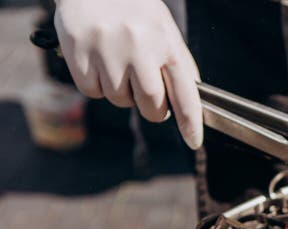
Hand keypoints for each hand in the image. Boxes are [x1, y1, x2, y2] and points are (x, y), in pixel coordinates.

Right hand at [54, 0, 202, 148]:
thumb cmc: (135, 12)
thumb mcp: (164, 30)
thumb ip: (178, 65)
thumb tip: (192, 105)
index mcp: (166, 42)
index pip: (184, 92)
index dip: (191, 122)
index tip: (194, 142)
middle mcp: (139, 46)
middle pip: (151, 105)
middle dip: (151, 108)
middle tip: (146, 94)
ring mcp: (107, 49)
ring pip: (119, 100)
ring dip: (121, 92)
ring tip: (118, 62)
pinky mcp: (79, 51)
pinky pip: (91, 91)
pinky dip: (97, 85)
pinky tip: (99, 60)